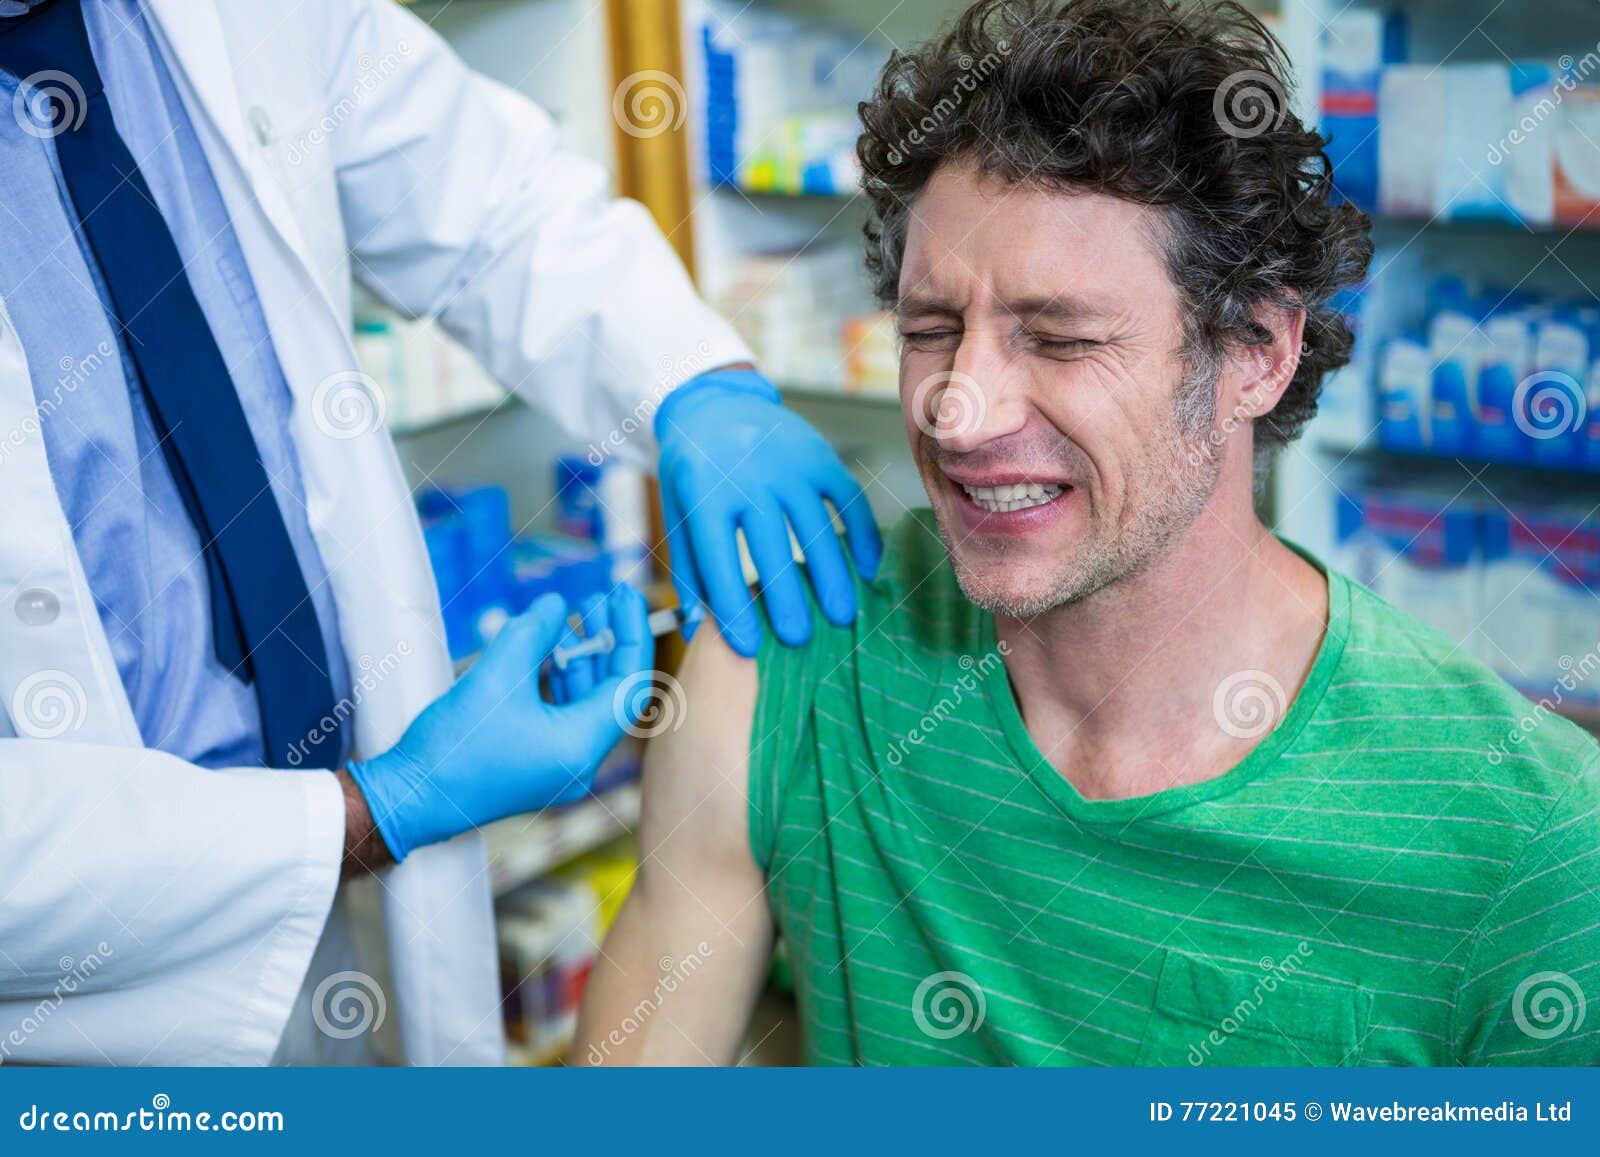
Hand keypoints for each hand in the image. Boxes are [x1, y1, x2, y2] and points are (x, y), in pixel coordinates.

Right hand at [346, 587, 653, 862]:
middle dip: (607, 642)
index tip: (626, 593)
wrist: (410, 799)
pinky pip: (564, 716)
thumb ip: (532, 634)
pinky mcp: (539, 766)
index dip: (632, 633)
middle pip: (612, 692)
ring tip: (565, 618)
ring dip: (581, 659)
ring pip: (586, 703)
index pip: (628, 683)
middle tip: (598, 597)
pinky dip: (559, 682)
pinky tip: (546, 651)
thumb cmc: (452, 746)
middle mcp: (581, 763)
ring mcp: (560, 768)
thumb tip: (555, 605)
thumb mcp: (496, 676)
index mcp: (581, 747)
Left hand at [655, 367, 882, 657]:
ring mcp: (788, 465)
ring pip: (818, 529)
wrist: (715, 403)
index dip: (734, 611)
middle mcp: (749, 478)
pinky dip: (862, 535)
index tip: (749, 649)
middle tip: (799, 640)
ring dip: (833, 577)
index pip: (720, 563)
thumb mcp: (678, 513)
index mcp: (704, 495)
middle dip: (789, 601)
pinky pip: (849, 499)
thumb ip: (689, 568)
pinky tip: (867, 568)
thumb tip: (697, 628)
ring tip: (841, 616)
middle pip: (773, 550)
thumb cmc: (693, 470)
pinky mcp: (820, 455)